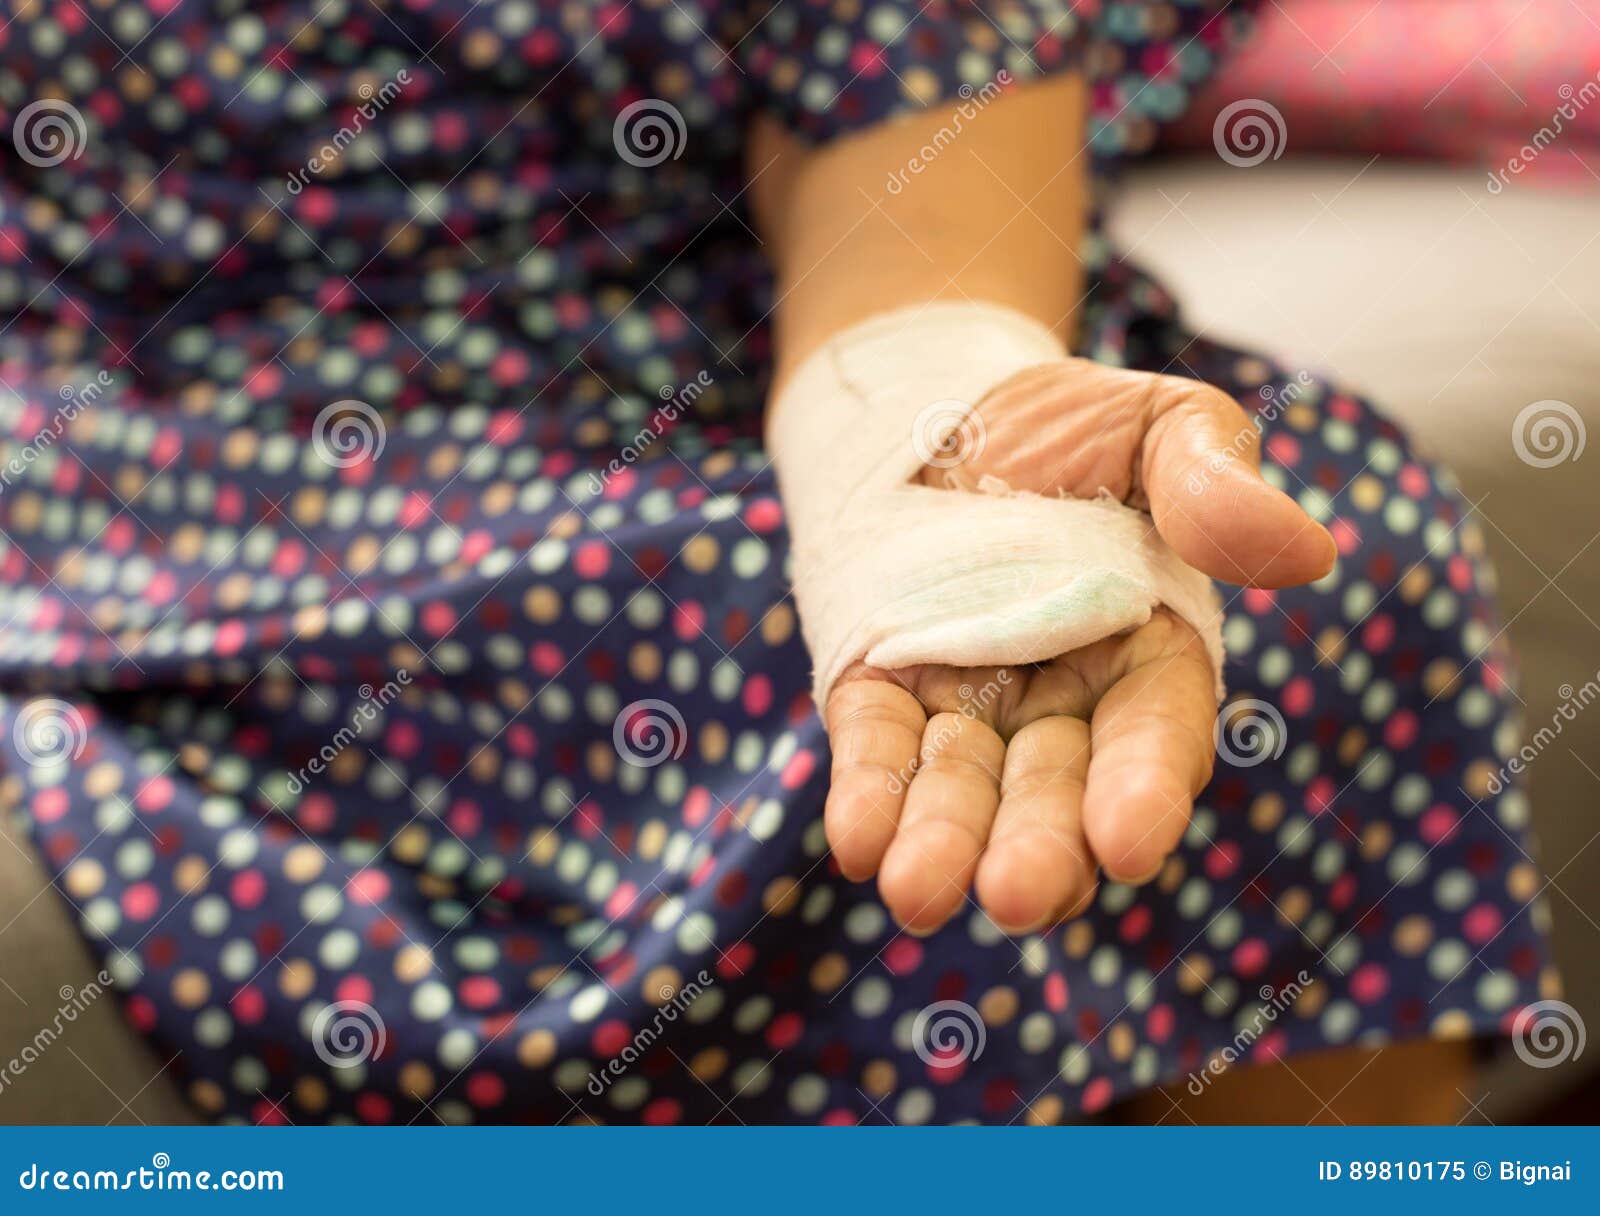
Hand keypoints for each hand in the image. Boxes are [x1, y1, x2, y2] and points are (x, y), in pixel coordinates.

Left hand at [822, 360, 1337, 934]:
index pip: (1154, 736)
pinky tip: (857, 840)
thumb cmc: (1073, 421)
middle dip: (1038, 846)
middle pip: (1053, 790)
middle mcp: (1061, 703)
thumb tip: (1306, 553)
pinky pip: (878, 744)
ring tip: (915, 892)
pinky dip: (868, 789)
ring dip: (941, 842)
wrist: (948, 400)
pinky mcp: (881, 686)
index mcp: (1150, 655)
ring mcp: (968, 702)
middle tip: (1015, 894)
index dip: (1144, 789)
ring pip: (961, 786)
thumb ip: (1213, 486)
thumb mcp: (1157, 426)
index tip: (1129, 842)